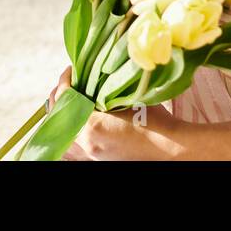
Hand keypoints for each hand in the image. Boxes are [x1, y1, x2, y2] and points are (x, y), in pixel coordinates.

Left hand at [49, 66, 190, 159]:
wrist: (172, 150)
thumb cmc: (156, 122)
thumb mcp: (130, 98)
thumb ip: (107, 88)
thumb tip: (94, 73)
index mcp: (92, 127)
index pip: (65, 99)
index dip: (64, 81)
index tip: (71, 71)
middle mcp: (87, 143)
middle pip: (58, 117)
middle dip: (60, 98)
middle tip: (68, 83)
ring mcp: (92, 154)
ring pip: (64, 133)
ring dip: (65, 115)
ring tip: (72, 100)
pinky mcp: (99, 159)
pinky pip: (75, 143)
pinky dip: (72, 130)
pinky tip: (80, 120)